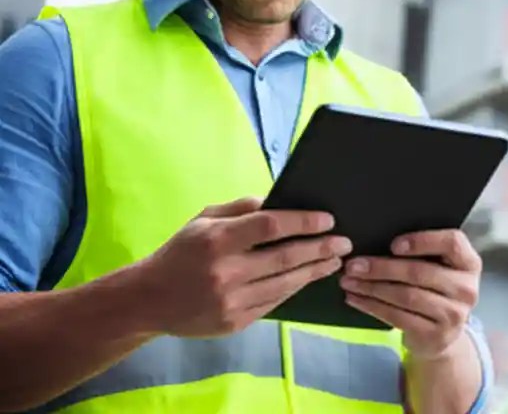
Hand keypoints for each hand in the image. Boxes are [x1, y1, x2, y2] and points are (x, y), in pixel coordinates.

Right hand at [133, 196, 350, 337]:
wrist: (148, 300)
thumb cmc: (180, 253)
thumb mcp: (202, 220)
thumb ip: (240, 209)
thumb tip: (279, 201)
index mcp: (216, 240)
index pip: (270, 225)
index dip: (303, 221)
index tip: (328, 219)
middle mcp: (225, 272)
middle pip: (285, 257)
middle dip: (320, 248)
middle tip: (344, 242)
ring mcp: (230, 301)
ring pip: (285, 283)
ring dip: (315, 271)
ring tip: (335, 261)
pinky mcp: (234, 322)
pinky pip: (274, 302)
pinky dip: (294, 289)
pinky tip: (308, 277)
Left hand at [339, 229, 480, 359]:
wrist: (443, 334)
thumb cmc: (435, 290)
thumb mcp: (440, 269)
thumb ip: (424, 254)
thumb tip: (377, 240)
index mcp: (469, 263)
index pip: (452, 242)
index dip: (423, 241)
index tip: (393, 244)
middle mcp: (466, 289)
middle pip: (420, 272)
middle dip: (382, 267)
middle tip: (354, 265)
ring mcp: (454, 315)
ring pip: (406, 296)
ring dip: (372, 288)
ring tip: (349, 281)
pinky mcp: (435, 335)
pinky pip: (398, 317)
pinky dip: (372, 306)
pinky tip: (356, 299)